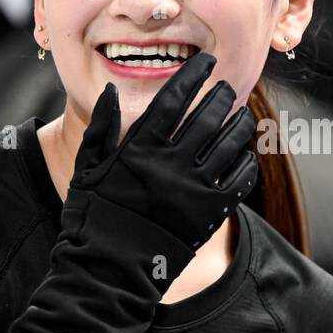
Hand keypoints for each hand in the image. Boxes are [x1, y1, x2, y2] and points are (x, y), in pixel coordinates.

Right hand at [65, 53, 258, 250]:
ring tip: (241, 115)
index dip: (193, 76)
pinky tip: (244, 153)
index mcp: (139, 148)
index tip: (207, 62)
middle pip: (207, 115)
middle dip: (221, 95)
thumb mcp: (87, 170)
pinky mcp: (211, 212)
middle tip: (226, 87)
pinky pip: (239, 178)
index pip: (173, 99)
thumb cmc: (95, 216)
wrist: (110, 269)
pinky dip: (246, 161)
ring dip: (239, 123)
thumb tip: (114, 91)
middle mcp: (170, 163)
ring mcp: (194, 187)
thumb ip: (101, 129)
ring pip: (229, 142)